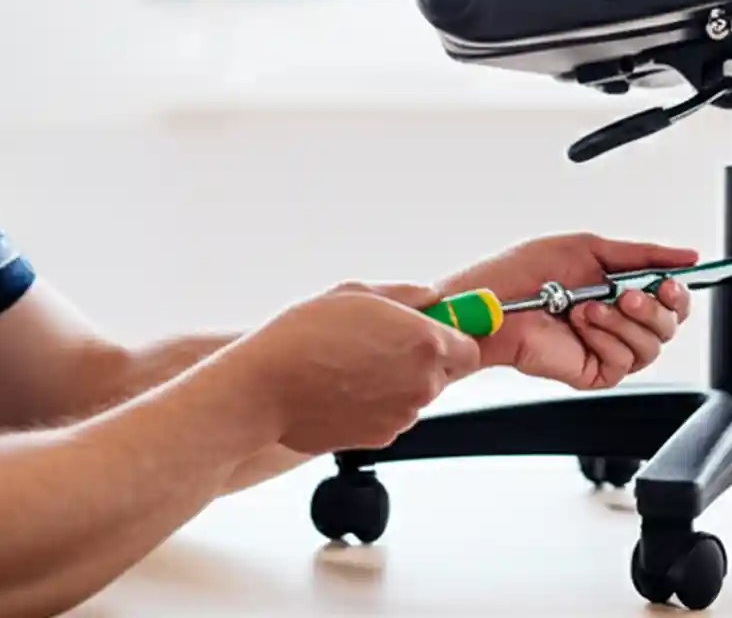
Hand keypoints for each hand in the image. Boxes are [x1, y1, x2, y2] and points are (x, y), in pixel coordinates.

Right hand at [232, 283, 480, 455]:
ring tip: (348, 366)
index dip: (452, 338)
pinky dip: (373, 405)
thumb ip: (406, 295)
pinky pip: (389, 417)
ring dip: (393, 383)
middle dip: (419, 360)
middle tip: (378, 345)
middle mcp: (422, 383)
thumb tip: (431, 298)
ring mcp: (402, 415)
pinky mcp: (380, 439)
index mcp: (425, 343)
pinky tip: (340, 389)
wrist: (262, 390)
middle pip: (442, 373)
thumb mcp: (356, 293)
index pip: (470, 348)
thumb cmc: (303, 336)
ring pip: (413, 396)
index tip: (435, 331)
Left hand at [438, 233, 697, 389]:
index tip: (671, 283)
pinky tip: (581, 325)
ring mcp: (607, 348)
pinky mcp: (594, 371)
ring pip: (651, 346)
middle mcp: (619, 322)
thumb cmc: (528, 272)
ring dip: (623, 322)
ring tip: (588, 307)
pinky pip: (623, 361)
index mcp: (622, 292)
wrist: (495, 299)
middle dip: (653, 308)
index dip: (678, 294)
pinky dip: (606, 338)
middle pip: (669, 326)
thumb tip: (688, 256)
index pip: (671, 301)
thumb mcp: (591, 248)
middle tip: (625, 294)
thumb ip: (643, 255)